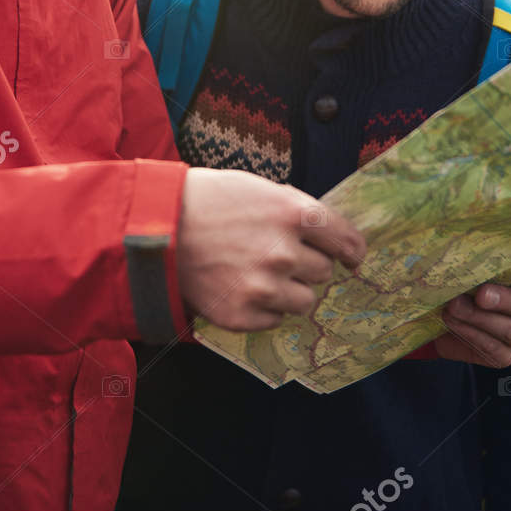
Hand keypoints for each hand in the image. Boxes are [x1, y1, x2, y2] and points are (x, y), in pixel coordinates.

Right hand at [176, 168, 366, 332]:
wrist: (157, 226)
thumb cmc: (210, 200)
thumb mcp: (261, 189)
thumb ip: (296, 212)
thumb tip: (328, 235)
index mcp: (295, 214)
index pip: (347, 241)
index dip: (352, 250)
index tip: (352, 258)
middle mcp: (285, 253)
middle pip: (324, 272)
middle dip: (307, 266)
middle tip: (279, 257)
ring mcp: (264, 287)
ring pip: (304, 301)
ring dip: (289, 291)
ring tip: (259, 275)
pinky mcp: (242, 315)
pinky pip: (274, 320)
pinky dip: (262, 309)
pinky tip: (239, 288)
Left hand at [432, 257, 510, 366]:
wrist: (443, 318)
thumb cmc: (463, 285)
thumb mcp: (470, 270)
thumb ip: (476, 260)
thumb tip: (461, 241)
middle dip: (503, 300)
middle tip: (480, 295)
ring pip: (510, 330)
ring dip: (478, 317)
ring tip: (453, 307)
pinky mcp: (504, 356)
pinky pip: (492, 348)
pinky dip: (470, 334)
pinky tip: (452, 322)